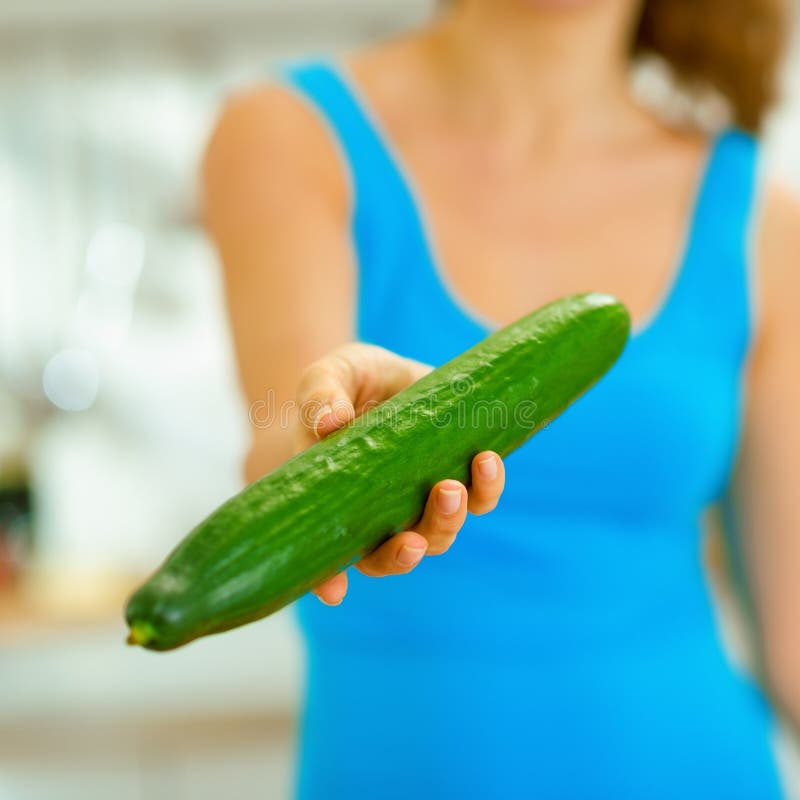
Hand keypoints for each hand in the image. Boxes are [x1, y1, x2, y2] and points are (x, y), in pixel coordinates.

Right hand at [294, 342, 504, 605]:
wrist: (392, 371)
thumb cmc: (347, 382)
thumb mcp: (329, 377)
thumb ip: (320, 396)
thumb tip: (329, 422)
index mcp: (337, 501)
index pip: (329, 552)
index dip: (327, 578)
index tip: (335, 591)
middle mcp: (380, 514)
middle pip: (393, 556)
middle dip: (404, 554)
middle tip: (413, 538)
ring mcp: (421, 500)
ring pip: (439, 534)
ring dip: (447, 521)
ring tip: (451, 487)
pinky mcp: (458, 476)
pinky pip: (479, 497)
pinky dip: (486, 487)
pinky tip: (487, 460)